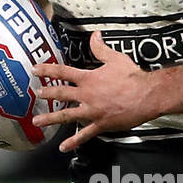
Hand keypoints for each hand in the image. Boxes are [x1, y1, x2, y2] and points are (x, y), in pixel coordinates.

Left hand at [32, 32, 157, 152]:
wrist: (147, 95)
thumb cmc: (133, 77)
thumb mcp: (115, 58)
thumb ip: (100, 48)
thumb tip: (95, 35)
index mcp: (89, 79)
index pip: (63, 72)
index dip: (47, 70)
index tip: (36, 70)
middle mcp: (87, 95)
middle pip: (61, 94)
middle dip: (47, 93)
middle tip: (37, 94)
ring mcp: (92, 111)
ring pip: (67, 115)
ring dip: (51, 118)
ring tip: (38, 121)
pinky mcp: (100, 124)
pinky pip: (84, 134)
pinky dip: (73, 141)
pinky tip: (63, 147)